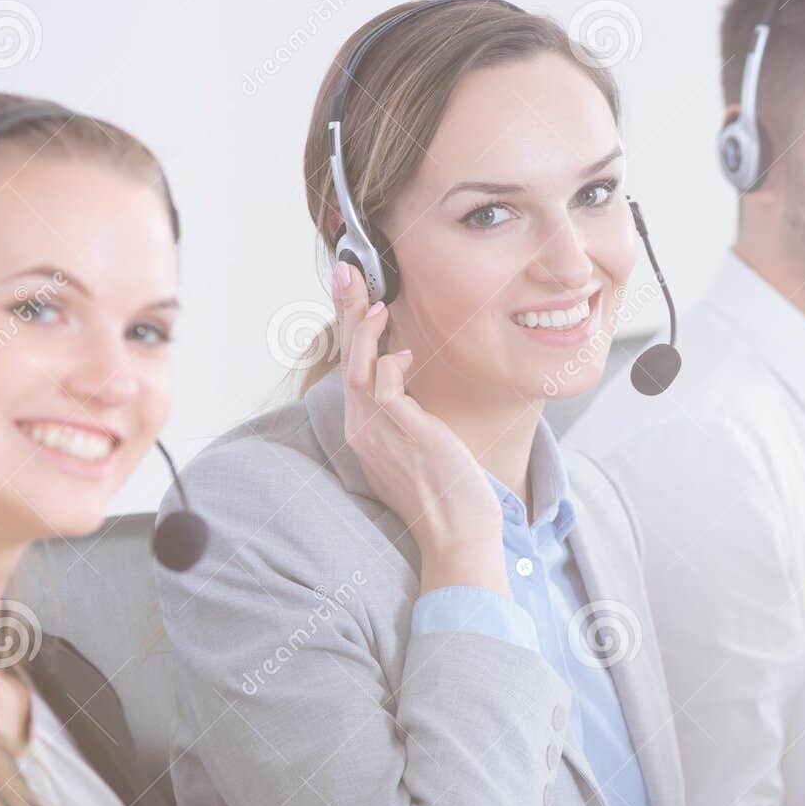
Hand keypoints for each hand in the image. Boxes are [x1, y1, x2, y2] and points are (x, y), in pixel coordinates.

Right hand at [333, 262, 508, 595]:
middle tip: (347, 271)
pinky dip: (391, 360)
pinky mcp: (403, 432)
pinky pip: (384, 384)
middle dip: (345, 313)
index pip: (350, 370)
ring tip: (376, 302)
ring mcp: (379, 432)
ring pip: (358, 367)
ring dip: (364, 330)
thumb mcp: (417, 448)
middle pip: (345, 359)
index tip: (354, 294)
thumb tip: (405, 381)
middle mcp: (363, 430)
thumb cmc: (447, 494)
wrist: (459, 534)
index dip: (349, 330)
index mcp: (365, 433)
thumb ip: (405, 417)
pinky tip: (407, 352)